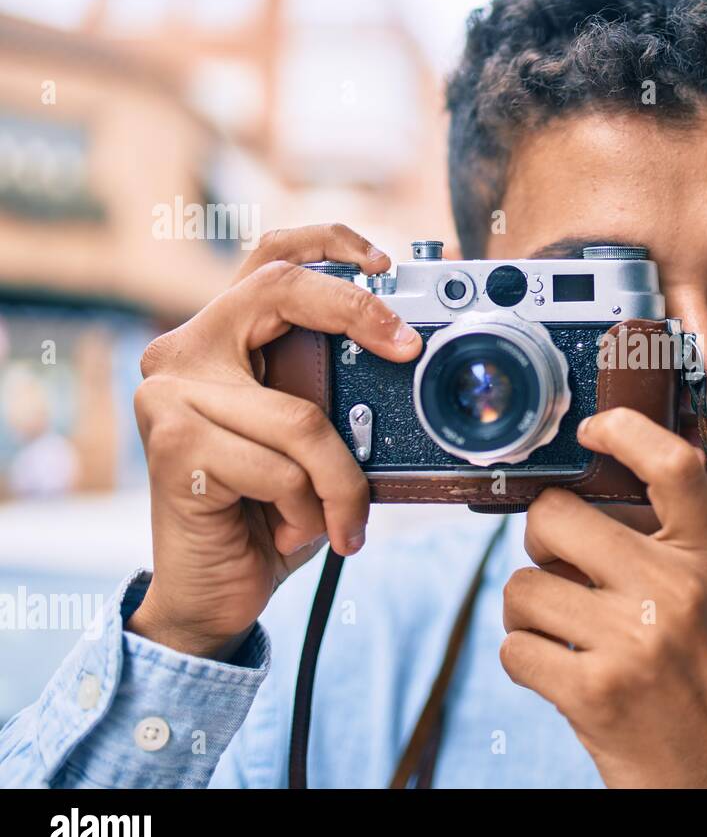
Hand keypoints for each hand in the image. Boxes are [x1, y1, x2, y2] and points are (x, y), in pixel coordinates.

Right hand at [127, 225, 423, 659]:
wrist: (214, 593)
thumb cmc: (270, 511)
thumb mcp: (313, 439)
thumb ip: (333, 391)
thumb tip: (404, 352)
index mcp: (222, 339)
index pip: (270, 257)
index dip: (331, 243)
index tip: (388, 263)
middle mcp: (184, 352)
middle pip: (283, 294)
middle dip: (358, 315)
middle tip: (405, 350)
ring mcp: (170, 395)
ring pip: (304, 417)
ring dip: (341, 481)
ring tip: (341, 517)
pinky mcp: (173, 446)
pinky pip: (282, 469)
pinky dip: (310, 510)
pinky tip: (294, 531)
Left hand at [500, 408, 706, 787]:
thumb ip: (682, 543)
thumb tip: (613, 479)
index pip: (674, 466)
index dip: (626, 431)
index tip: (593, 431)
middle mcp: (675, 591)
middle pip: (554, 517)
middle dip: (541, 543)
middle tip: (562, 571)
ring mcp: (633, 642)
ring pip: (522, 586)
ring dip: (529, 614)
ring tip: (566, 637)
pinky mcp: (592, 692)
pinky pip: (514, 646)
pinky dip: (526, 660)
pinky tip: (562, 675)